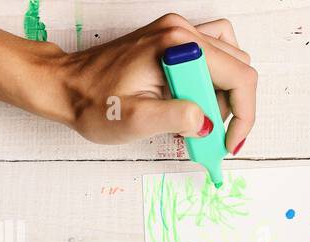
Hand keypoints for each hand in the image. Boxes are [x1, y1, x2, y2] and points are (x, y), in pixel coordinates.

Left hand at [49, 14, 255, 151]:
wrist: (66, 86)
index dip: (243, 114)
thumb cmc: (93, 103)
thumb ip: (176, 118)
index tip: (230, 142)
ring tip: (198, 117)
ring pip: (230, 60)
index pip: (239, 75)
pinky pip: (213, 57)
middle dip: (232, 107)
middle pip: (238, 66)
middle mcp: (180, 30)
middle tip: (208, 134)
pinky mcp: (172, 40)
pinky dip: (214, 82)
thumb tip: (207, 122)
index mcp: (176, 45)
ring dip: (224, 94)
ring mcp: (176, 32)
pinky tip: (194, 100)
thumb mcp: (134, 120)